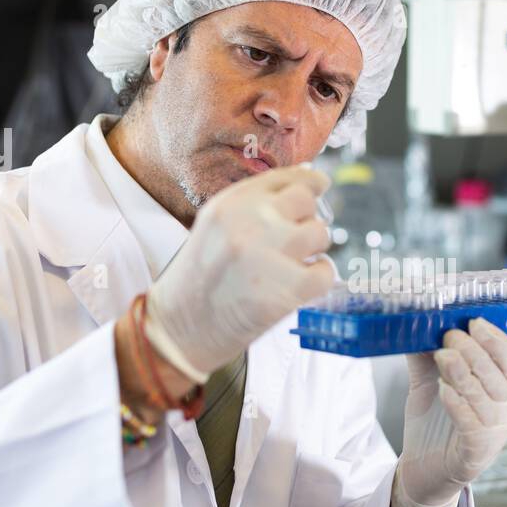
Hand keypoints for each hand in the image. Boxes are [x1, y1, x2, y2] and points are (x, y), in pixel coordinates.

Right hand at [142, 165, 333, 381]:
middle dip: (308, 218)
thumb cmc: (200, 279)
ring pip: (320, 234)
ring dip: (313, 250)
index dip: (309, 181)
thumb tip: (309, 180)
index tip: (319, 184)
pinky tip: (298, 285)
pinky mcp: (288, 289)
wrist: (179, 329)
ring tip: (289, 266)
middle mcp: (250, 222)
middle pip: (306, 201)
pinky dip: (319, 278)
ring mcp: (270, 255)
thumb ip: (254, 205)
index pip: (285, 178)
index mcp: (230, 204)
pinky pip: (326, 271)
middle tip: (295, 240)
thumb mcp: (215, 228)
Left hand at [393, 318, 506, 506]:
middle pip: (499, 378)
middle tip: (450, 337)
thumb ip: (425, 358)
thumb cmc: (432, 426)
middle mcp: (504, 412)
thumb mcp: (428, 385)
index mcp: (500, 391)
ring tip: (442, 356)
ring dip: (464, 374)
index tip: (474, 322)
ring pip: (486, 399)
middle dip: (475, 353)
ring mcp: (494, 435)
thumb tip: (415, 324)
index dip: (496, 340)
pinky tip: (444, 391)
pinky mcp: (477, 455)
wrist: (421, 472)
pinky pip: (473, 426)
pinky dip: (459, 406)